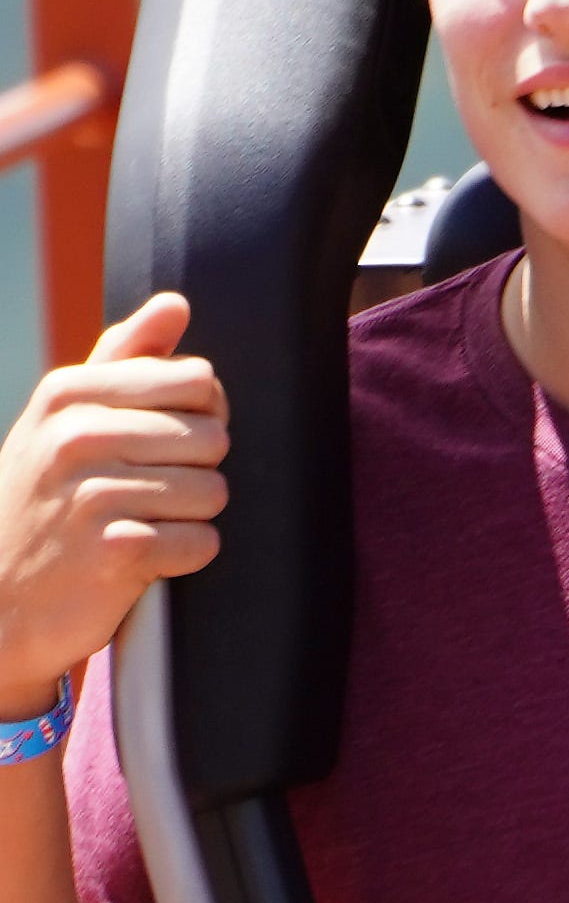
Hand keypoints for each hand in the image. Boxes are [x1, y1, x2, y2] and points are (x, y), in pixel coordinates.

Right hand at [0, 292, 220, 709]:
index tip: (159, 441)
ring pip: (214, 492)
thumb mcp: (67, 418)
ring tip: (138, 523)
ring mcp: (91, 495)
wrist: (0, 599)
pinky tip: (141, 558)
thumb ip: (126, 358)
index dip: (199, 415)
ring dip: (189, 517)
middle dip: (194, 471)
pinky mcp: (116, 552)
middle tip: (143, 494)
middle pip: (214, 438)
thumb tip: (175, 303)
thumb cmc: (48, 498)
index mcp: (67, 394)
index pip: (198, 381)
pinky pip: (203, 542)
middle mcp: (74, 437)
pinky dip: (184, 557)